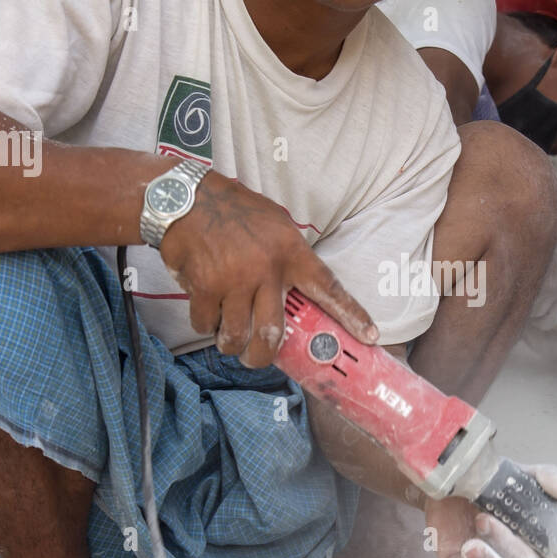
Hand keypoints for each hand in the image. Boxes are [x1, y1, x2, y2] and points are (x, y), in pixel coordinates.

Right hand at [160, 171, 376, 366]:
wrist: (186, 199)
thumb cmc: (235, 212)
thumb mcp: (276, 225)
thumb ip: (290, 256)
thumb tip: (299, 290)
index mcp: (291, 253)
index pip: (328, 288)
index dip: (351, 315)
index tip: (370, 337)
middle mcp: (267, 270)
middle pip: (272, 333)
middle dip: (263, 356)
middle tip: (257, 358)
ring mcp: (235, 281)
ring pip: (236, 335)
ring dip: (231, 344)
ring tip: (228, 340)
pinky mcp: (205, 287)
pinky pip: (206, 323)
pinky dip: (205, 326)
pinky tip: (207, 315)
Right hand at [523, 242, 556, 342]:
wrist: (533, 228)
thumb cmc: (542, 245)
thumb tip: (554, 305)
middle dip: (545, 323)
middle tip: (536, 320)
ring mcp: (556, 288)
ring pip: (541, 315)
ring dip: (531, 313)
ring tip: (524, 300)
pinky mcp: (543, 288)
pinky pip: (531, 309)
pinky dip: (524, 306)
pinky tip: (520, 294)